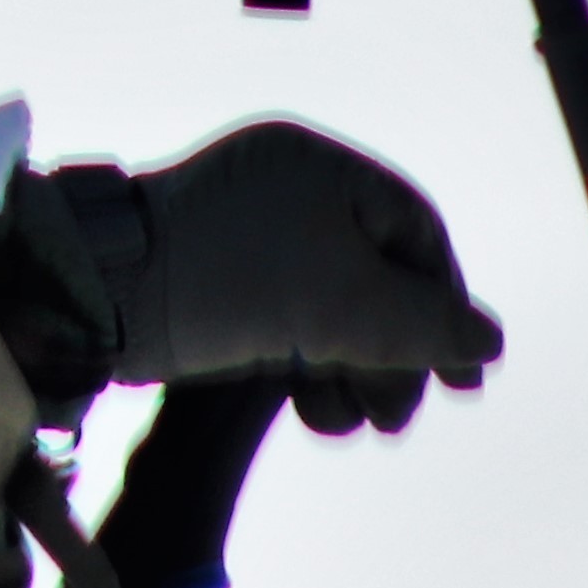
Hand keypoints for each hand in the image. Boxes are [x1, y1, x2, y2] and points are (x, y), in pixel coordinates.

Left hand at [30, 121, 503, 432]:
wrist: (100, 293)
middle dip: (395, 354)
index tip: (462, 379)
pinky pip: (283, 320)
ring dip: (355, 371)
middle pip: (374, 276)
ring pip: (329, 307)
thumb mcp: (351, 307)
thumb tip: (486, 342)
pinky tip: (313, 411)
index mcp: (317, 165)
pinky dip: (306, 365)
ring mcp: (244, 234)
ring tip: (357, 422)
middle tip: (397, 417)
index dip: (446, 306)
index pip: (415, 232)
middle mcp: (282, 189)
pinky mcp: (213, 279)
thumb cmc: (236, 283)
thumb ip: (429, 326)